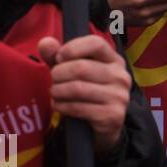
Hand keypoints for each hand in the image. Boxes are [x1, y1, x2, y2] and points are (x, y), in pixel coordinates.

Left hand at [37, 34, 127, 153]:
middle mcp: (120, 76)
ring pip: (77, 88)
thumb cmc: (84, 90)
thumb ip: (55, 55)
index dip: (72, 48)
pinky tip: (59, 106)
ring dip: (58, 91)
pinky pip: (78, 107)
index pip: (96, 43)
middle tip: (53, 80)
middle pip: (81, 67)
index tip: (59, 58)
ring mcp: (119, 96)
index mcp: (113, 60)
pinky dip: (62, 106)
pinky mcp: (112, 115)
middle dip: (58, 74)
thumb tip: (45, 43)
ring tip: (54, 93)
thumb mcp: (70, 70)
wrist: (100, 124)